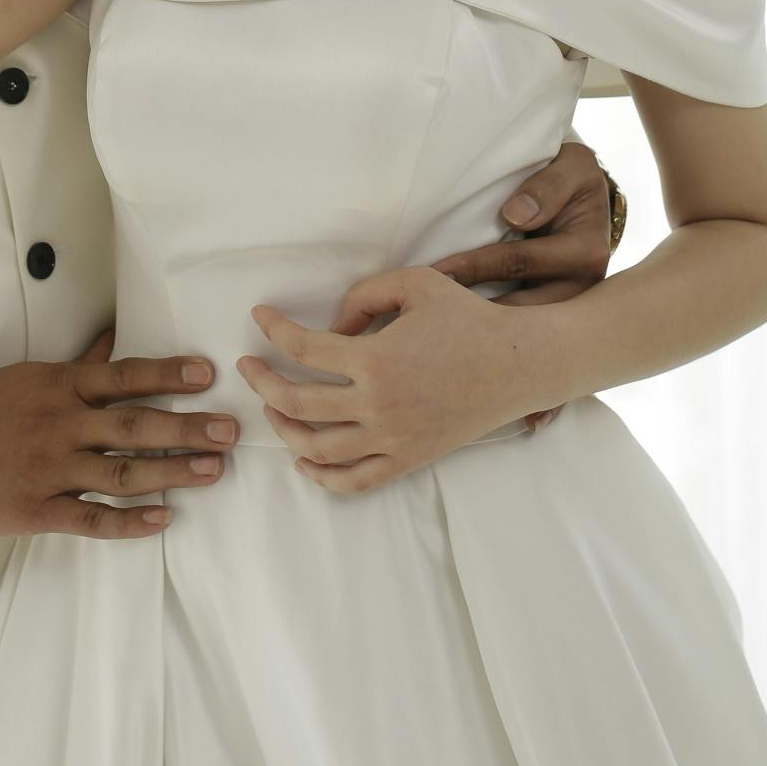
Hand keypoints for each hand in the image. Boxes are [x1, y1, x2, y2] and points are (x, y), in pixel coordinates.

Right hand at [0, 323, 240, 537]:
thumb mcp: (32, 375)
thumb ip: (79, 363)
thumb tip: (113, 334)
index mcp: (61, 388)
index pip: (126, 376)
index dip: (169, 375)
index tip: (208, 375)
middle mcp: (63, 426)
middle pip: (136, 424)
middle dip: (187, 428)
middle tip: (230, 431)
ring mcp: (51, 470)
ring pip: (122, 472)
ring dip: (171, 472)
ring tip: (212, 472)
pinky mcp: (36, 511)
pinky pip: (91, 518)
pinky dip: (129, 521)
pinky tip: (162, 520)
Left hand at [236, 266, 549, 495]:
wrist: (517, 364)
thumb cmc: (467, 318)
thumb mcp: (415, 284)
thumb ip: (363, 296)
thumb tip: (330, 329)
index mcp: (376, 358)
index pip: (303, 348)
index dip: (273, 330)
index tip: (259, 317)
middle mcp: (378, 405)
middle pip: (296, 403)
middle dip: (262, 382)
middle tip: (248, 366)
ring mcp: (392, 438)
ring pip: (317, 449)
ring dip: (283, 429)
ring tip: (272, 408)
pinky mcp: (407, 459)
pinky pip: (354, 481)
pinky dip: (321, 477)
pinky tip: (303, 459)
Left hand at [426, 134, 618, 433]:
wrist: (600, 208)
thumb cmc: (578, 184)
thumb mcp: (572, 168)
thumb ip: (546, 187)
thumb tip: (515, 216)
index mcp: (583, 253)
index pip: (515, 261)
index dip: (470, 266)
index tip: (430, 277)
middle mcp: (585, 294)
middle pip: (522, 315)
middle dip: (474, 329)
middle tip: (420, 346)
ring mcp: (581, 320)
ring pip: (535, 350)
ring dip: (498, 366)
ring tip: (449, 385)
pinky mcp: (573, 336)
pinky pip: (557, 377)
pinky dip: (542, 400)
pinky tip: (524, 422)